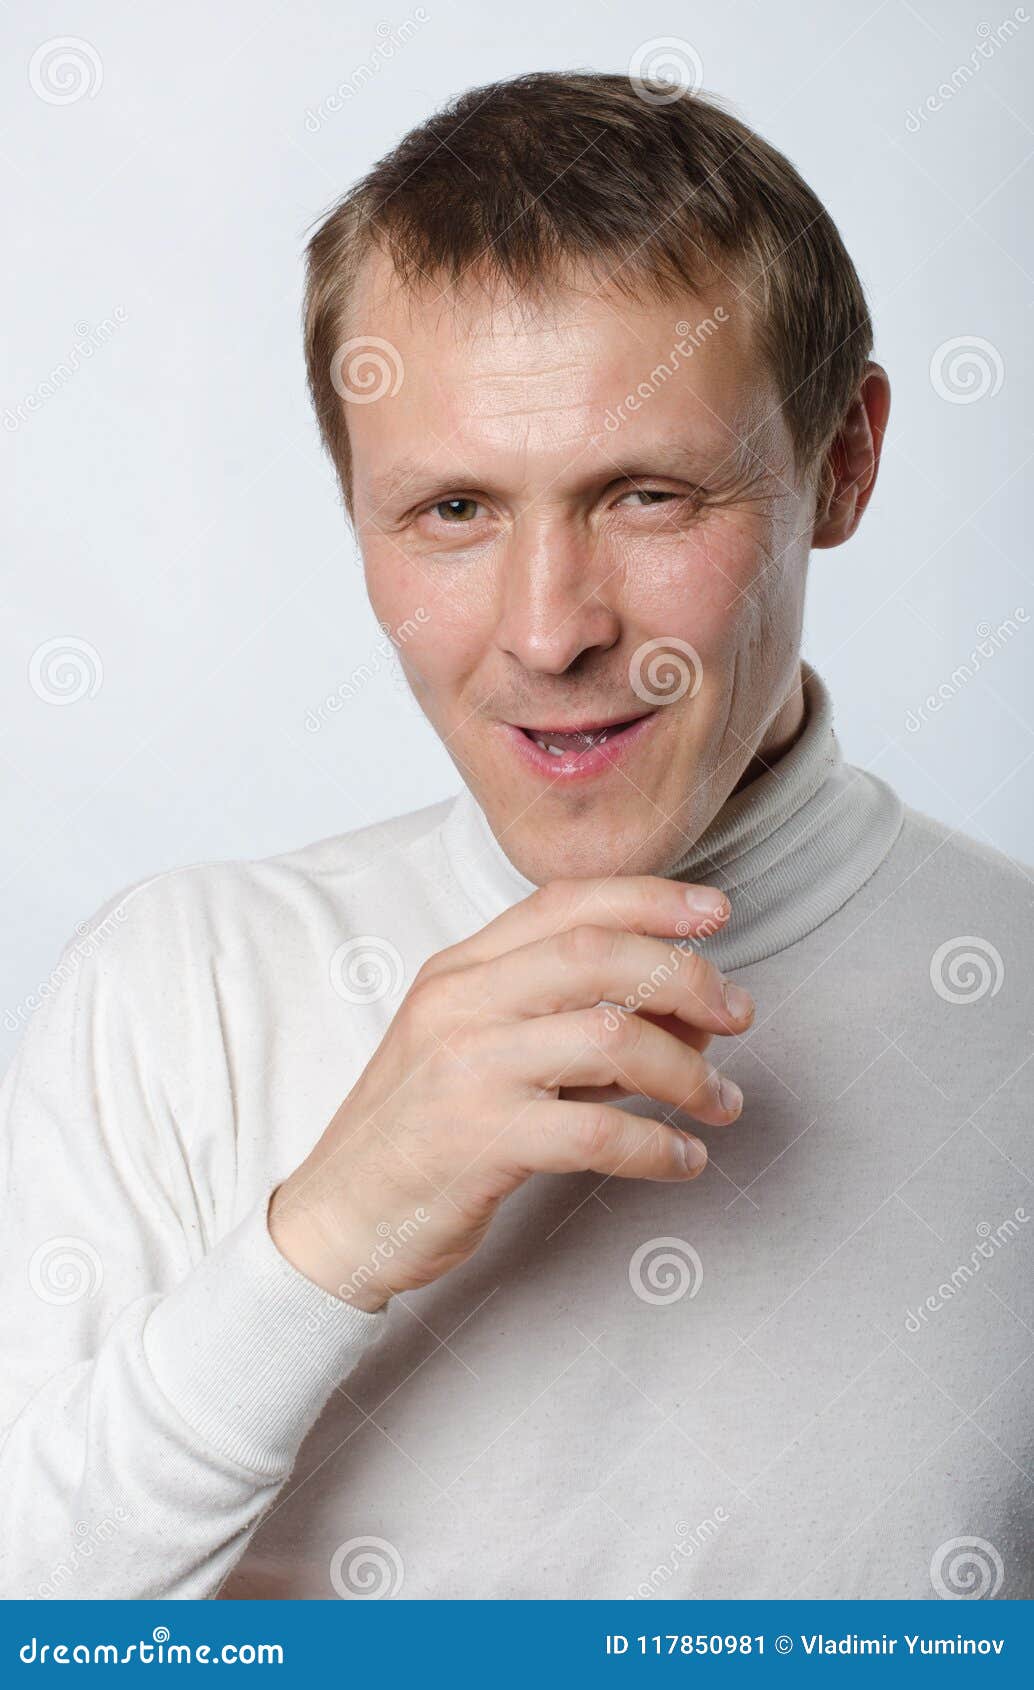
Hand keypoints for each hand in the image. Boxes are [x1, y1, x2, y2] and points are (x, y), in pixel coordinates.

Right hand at [268, 875, 752, 1309]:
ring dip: (687, 1072)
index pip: (567, 903)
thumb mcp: (473, 1045)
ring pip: (610, 1037)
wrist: (337, 1216)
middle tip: (738, 1014)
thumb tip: (682, 1012)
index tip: (717, 913)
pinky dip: (658, 1146)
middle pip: (599, 954)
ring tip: (721, 1102)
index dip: (652, 899)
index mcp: (460, 968)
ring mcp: (467, 1068)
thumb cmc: (420, 1129)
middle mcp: (461, 1002)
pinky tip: (684, 1159)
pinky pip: (597, 1132)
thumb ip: (560, 1016)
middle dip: (686, 977)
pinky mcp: (478, 1140)